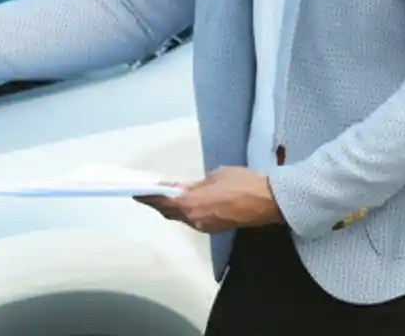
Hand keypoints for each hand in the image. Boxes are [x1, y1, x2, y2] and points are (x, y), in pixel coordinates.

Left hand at [134, 167, 282, 233]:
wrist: (269, 201)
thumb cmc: (241, 183)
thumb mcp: (214, 176)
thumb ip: (194, 184)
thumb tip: (182, 188)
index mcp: (190, 205)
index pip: (161, 202)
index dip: (147, 197)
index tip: (136, 192)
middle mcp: (194, 220)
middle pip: (169, 213)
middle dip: (157, 203)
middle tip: (148, 192)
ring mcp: (205, 226)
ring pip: (181, 217)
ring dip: (172, 208)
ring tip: (164, 196)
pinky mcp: (215, 228)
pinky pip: (193, 220)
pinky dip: (185, 211)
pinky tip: (186, 202)